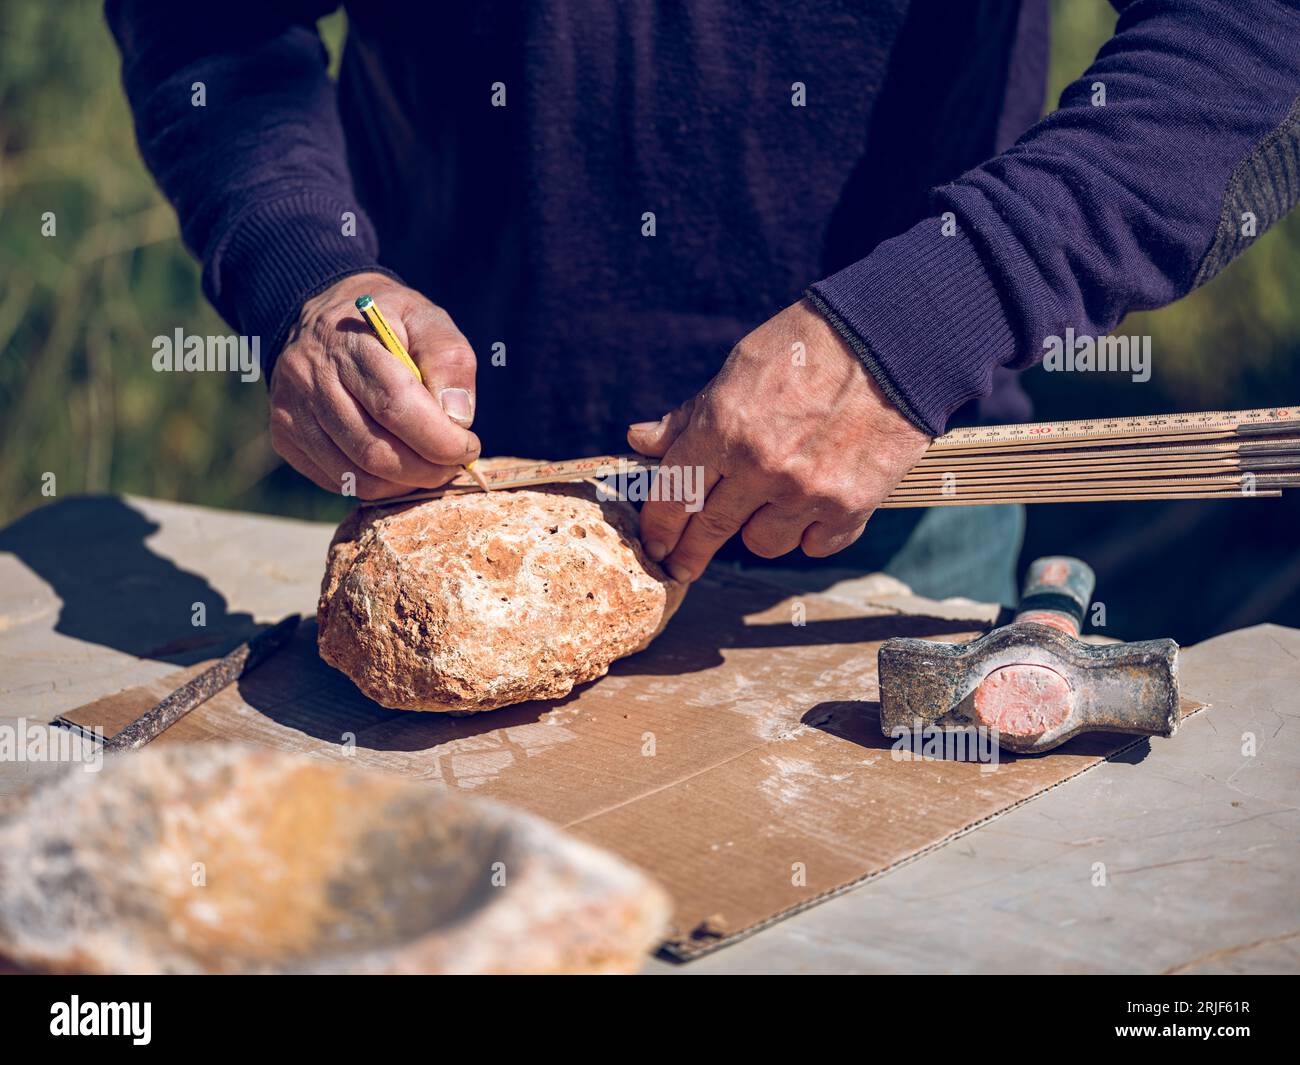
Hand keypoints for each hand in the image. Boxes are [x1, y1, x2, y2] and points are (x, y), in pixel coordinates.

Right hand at [269, 272, 479, 497]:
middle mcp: (310, 379)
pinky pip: (339, 481)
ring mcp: (292, 413)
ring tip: (431, 466)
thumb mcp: (425, 318)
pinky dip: (379, 485)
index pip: (394, 404)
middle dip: (427, 469)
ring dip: (405, 483)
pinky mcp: (285, 438)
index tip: (468, 446)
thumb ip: (449, 360)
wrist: (320, 317)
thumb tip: (459, 418)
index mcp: (349, 343)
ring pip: (357, 475)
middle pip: (374, 450)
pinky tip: (398, 467)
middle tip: (454, 463)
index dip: (438, 438)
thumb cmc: (386, 322)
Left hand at [629, 299, 930, 581]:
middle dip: (689, 554)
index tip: (655, 543)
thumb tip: (639, 440)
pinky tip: (811, 510)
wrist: (896, 342)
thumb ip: (690, 415)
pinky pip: (813, 545)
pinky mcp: (850, 507)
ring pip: (762, 543)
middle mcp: (761, 466)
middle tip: (681, 567)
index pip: (674, 492)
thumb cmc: (810, 346)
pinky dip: (809, 532)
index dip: (658, 525)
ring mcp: (807, 491)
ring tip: (769, 505)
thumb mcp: (740, 368)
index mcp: (724, 426)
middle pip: (710, 529)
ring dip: (759, 529)